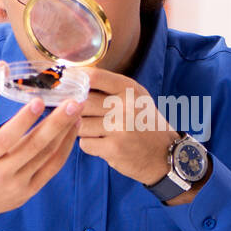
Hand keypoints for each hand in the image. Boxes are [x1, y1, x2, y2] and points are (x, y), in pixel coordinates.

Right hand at [0, 60, 82, 230]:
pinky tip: (73, 130)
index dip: (23, 120)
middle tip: (74, 103)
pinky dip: (65, 148)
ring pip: (47, 157)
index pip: (6, 137)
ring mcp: (18, 184)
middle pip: (34, 147)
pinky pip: (53, 168)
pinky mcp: (30, 190)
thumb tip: (2, 67)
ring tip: (77, 112)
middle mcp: (1, 172)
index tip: (40, 100)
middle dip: (56, 124)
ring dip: (65, 133)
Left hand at [76, 66, 177, 185]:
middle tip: (72, 111)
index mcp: (129, 89)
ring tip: (95, 130)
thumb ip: (110, 88)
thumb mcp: (136, 97)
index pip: (94, 77)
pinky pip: (85, 143)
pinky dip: (89, 144)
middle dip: (73, 108)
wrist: (165, 154)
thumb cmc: (145, 123)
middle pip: (81, 102)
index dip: (75, 79)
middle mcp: (125, 106)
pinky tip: (102, 143)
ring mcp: (119, 128)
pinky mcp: (113, 149)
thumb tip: (74, 79)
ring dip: (82, 128)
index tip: (65, 82)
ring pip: (79, 124)